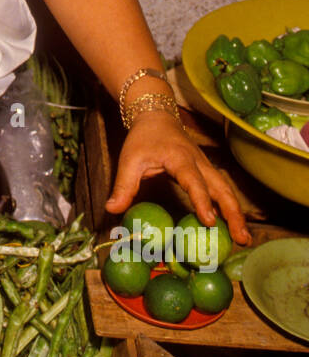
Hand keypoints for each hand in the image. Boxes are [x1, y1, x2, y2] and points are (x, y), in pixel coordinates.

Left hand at [105, 111, 251, 246]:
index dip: (202, 201)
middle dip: (233, 214)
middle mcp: (199, 163)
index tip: (209, 221)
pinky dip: (230, 208)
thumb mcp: (129, 160)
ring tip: (244, 238)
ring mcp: (206, 167)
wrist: (157, 117)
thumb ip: (123, 185)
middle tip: (242, 239)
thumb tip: (112, 209)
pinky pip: (222, 191)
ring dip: (237, 214)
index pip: (194, 181)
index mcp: (181, 158)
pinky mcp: (207, 172)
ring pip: (227, 191)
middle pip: (222, 188)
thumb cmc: (144, 139)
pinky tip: (233, 227)